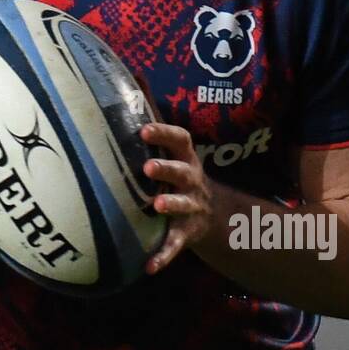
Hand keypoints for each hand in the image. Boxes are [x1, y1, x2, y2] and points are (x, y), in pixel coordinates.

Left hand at [139, 121, 214, 273]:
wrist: (213, 212)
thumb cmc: (180, 173)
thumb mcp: (174, 151)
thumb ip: (155, 124)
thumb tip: (135, 82)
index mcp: (186, 158)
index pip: (180, 140)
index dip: (164, 134)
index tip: (144, 130)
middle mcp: (192, 181)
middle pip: (183, 172)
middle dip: (167, 169)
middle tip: (148, 168)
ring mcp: (191, 207)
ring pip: (182, 206)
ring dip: (171, 205)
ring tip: (157, 206)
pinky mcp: (187, 233)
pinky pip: (175, 245)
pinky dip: (163, 257)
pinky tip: (149, 267)